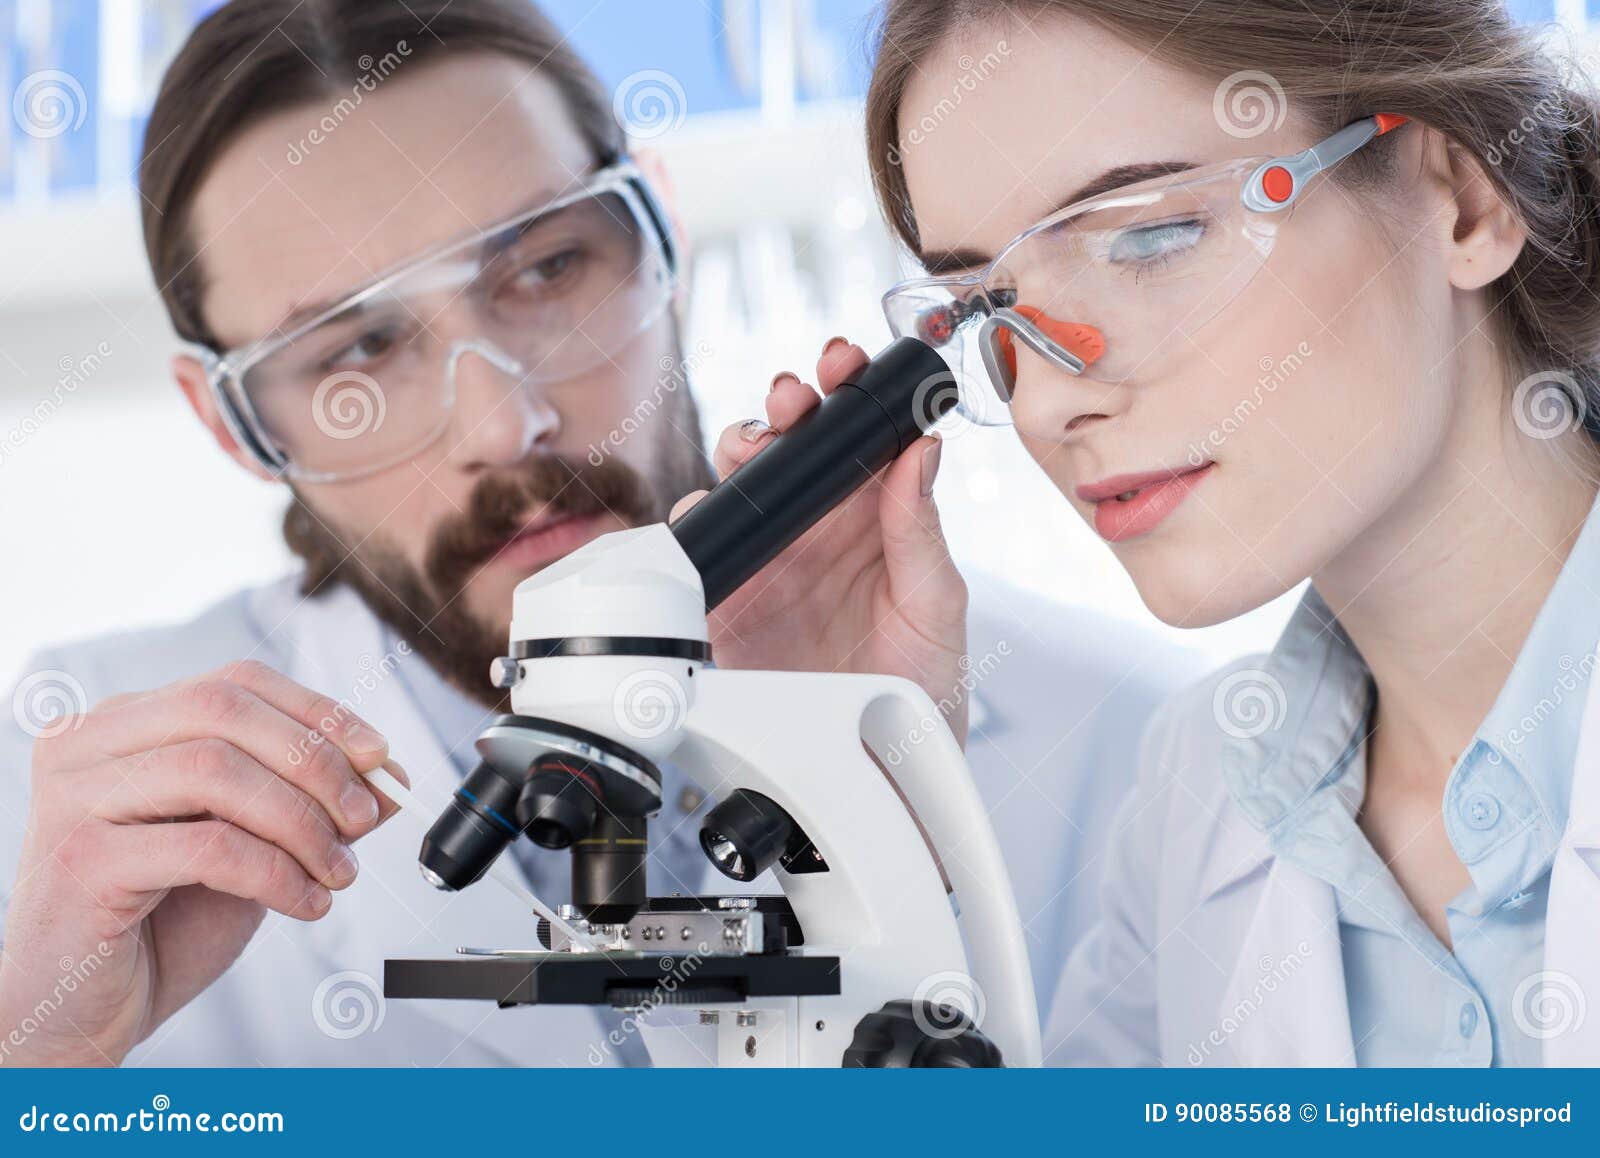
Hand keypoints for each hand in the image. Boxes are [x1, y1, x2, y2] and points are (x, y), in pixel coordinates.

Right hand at [0, 660, 406, 1065]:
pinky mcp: (80, 861)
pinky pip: (207, 846)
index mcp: (125, 724)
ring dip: (300, 822)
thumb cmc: (159, 929)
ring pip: (214, 770)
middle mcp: (89, 746)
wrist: (78, 1017)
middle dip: (315, 762)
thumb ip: (312, 804)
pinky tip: (305, 902)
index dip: (320, 714)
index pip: (237, 683)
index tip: (382, 758)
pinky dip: (276, 873)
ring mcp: (75, 798)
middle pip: (225, 710)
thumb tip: (392, 776)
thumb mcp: (253, 849)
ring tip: (338, 872)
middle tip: (365, 818)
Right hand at [671, 337, 968, 742]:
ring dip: (741, 447)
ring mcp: (772, 561)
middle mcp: (820, 530)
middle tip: (795, 395)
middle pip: (792, 445)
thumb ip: (922, 530)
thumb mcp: (938, 605)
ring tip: (754, 445)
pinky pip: (701, 545)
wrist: (881, 766)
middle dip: (788, 405)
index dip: (850, 391)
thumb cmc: (923, 688)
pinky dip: (697, 519)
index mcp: (877, 517)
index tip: (848, 365)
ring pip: (742, 482)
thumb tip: (923, 452)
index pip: (861, 437)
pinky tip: (715, 512)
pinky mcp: (730, 599)